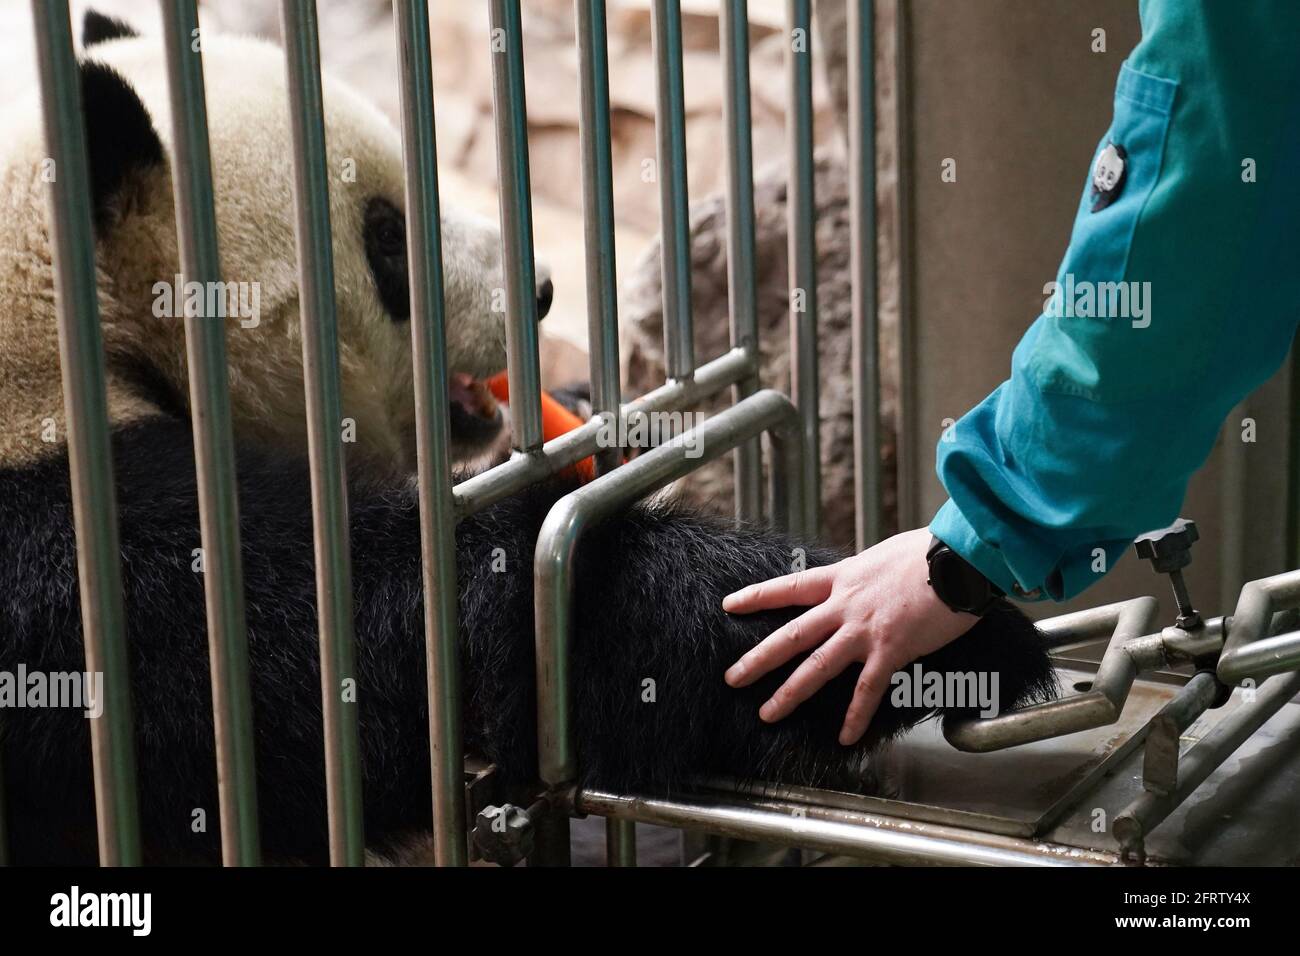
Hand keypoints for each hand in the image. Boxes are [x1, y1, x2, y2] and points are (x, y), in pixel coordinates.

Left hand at [722, 527, 977, 744]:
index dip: (757, 596)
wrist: (956, 558)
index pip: (789, 587)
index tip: (729, 604)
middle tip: (732, 677)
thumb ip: (865, 575)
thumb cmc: (929, 551)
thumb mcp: (883, 556)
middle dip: (758, 658)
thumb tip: (864, 581)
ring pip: (816, 666)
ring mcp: (864, 630)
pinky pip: (867, 690)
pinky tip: (845, 738)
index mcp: (842, 578)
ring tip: (767, 713)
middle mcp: (845, 605)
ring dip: (789, 693)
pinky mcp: (890, 650)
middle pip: (791, 635)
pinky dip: (855, 716)